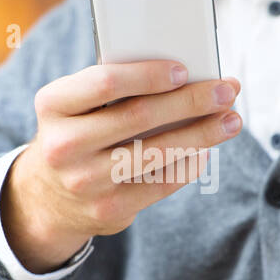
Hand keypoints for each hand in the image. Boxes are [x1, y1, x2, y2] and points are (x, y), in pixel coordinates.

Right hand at [2, 60, 241, 271]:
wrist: (49, 197)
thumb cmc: (79, 133)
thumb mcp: (77, 105)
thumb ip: (117, 87)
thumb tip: (188, 76)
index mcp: (53, 105)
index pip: (105, 82)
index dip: (148, 75)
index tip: (185, 70)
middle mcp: (63, 145)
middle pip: (139, 117)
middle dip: (191, 101)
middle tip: (226, 91)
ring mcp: (85, 181)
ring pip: (156, 153)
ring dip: (202, 134)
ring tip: (230, 120)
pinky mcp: (108, 209)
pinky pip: (161, 184)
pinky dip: (189, 164)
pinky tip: (206, 150)